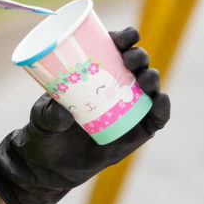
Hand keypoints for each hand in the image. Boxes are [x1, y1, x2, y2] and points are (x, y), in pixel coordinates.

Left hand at [0, 26, 169, 203]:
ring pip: (149, 86)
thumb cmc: (46, 132)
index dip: (125, 38)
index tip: (123, 38)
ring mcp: (130, 107)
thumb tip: (64, 115)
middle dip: (138, 56)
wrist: (51, 166)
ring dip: (151, 77)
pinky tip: (160, 101)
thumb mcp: (41, 119)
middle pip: (137, 63)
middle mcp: (117, 85)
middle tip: (129, 61)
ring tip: (144, 80)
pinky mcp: (138, 131)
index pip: (116, 47)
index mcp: (96, 71)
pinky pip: (156, 117)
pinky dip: (162, 108)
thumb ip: (49, 115)